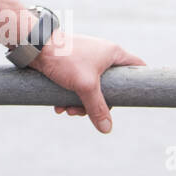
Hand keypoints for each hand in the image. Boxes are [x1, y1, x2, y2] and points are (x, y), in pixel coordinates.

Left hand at [28, 31, 144, 133]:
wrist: (34, 46)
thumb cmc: (64, 59)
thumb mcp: (85, 86)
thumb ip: (98, 108)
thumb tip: (107, 129)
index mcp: (113, 53)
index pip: (138, 66)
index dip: (141, 82)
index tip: (135, 98)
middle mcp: (101, 55)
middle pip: (111, 86)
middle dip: (97, 103)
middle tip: (84, 112)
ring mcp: (86, 60)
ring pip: (92, 89)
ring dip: (80, 103)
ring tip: (66, 110)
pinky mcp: (71, 65)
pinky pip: (76, 85)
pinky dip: (69, 97)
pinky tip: (59, 106)